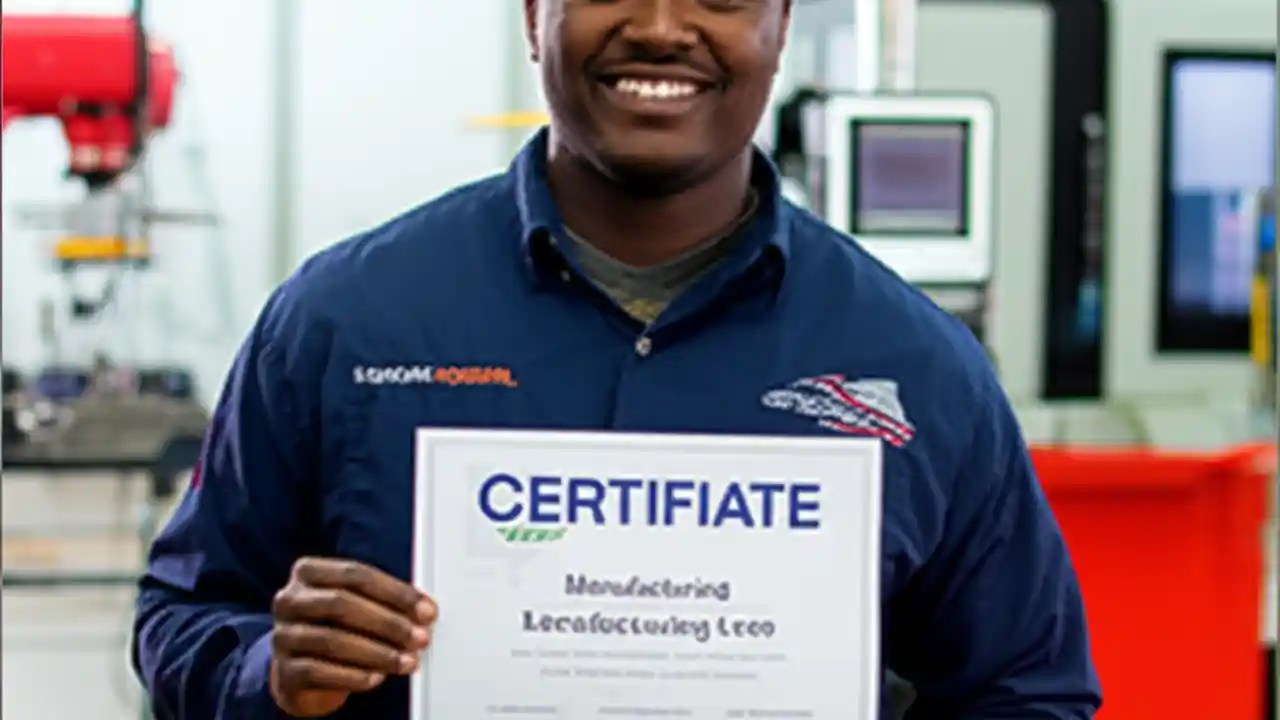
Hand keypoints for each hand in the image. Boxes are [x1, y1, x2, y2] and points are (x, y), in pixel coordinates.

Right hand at [269, 557, 436, 717]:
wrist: (300, 672)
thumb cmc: (337, 629)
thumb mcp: (355, 606)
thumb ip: (385, 602)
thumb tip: (425, 612)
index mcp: (308, 572)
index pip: (355, 574)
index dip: (394, 592)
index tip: (425, 610)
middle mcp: (289, 600)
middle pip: (342, 604)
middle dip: (388, 622)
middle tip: (420, 638)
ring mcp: (282, 635)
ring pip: (332, 640)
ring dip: (377, 653)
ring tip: (406, 661)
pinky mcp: (284, 671)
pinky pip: (320, 672)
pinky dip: (354, 676)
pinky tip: (378, 678)